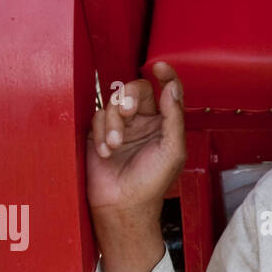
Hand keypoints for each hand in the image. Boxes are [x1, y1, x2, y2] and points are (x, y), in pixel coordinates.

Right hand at [86, 61, 186, 217]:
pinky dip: (101, 132)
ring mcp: (122, 126)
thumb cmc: (152, 183)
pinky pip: (97, 116)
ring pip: (114, 102)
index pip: (167, 91)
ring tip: (115, 144)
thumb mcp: (173, 151)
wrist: (123, 204)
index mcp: (165, 124)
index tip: (159, 67)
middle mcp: (144, 122)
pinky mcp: (100, 132)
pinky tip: (106, 151)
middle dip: (129, 96)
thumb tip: (172, 88)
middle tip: (128, 112)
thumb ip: (174, 118)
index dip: (165, 75)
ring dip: (114, 121)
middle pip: (136, 90)